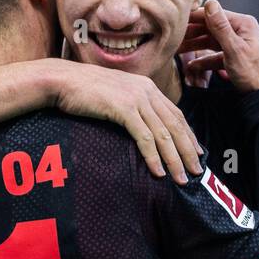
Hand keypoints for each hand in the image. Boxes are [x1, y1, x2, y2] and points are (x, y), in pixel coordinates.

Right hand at [50, 60, 202, 183]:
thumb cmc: (83, 91)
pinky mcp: (123, 108)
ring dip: (174, 159)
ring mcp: (136, 98)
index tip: (196, 153)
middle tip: (196, 171)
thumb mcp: (115, 95)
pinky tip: (158, 172)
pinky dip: (153, 156)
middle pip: (175, 125)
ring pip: (163, 134)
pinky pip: (144, 137)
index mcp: (147, 87)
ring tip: (181, 178)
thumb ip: (131, 106)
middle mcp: (146, 91)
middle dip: (187, 151)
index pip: (175, 114)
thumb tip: (139, 126)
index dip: (188, 135)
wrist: (62, 80)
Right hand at [178, 1, 258, 93]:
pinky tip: (193, 66)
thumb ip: (220, 27)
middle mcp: (242, 32)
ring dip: (196, 48)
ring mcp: (239, 46)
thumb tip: (211, 4)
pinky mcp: (236, 60)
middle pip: (212, 29)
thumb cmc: (255, 73)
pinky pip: (218, 57)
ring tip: (178, 51)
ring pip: (213, 43)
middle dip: (193, 34)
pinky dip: (206, 61)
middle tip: (175, 38)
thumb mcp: (234, 49)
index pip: (215, 15)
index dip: (196, 17)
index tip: (179, 20)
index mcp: (244, 24)